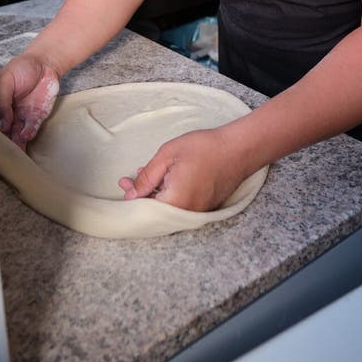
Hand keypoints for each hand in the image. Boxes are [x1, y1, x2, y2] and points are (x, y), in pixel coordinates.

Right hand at [0, 54, 59, 148]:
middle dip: (2, 142)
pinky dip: (27, 135)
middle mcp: (5, 114)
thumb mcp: (5, 81)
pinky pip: (30, 130)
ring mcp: (20, 117)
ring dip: (14, 144)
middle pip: (1, 132)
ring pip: (15, 135)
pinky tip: (25, 136)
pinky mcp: (34, 118)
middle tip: (2, 149)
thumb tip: (2, 123)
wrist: (45, 63)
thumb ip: (2, 102)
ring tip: (13, 151)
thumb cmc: (21, 68)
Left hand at [118, 127, 244, 210]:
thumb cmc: (204, 148)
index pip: (143, 209)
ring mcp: (196, 213)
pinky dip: (168, 197)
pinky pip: (179, 208)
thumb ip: (147, 177)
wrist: (238, 149)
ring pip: (166, 210)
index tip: (123, 183)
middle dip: (140, 196)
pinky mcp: (204, 209)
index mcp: (175, 202)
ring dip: (153, 196)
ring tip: (147, 175)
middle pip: (154, 213)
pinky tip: (163, 181)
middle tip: (130, 179)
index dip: (131, 197)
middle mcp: (186, 214)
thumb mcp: (168, 155)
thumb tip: (132, 193)